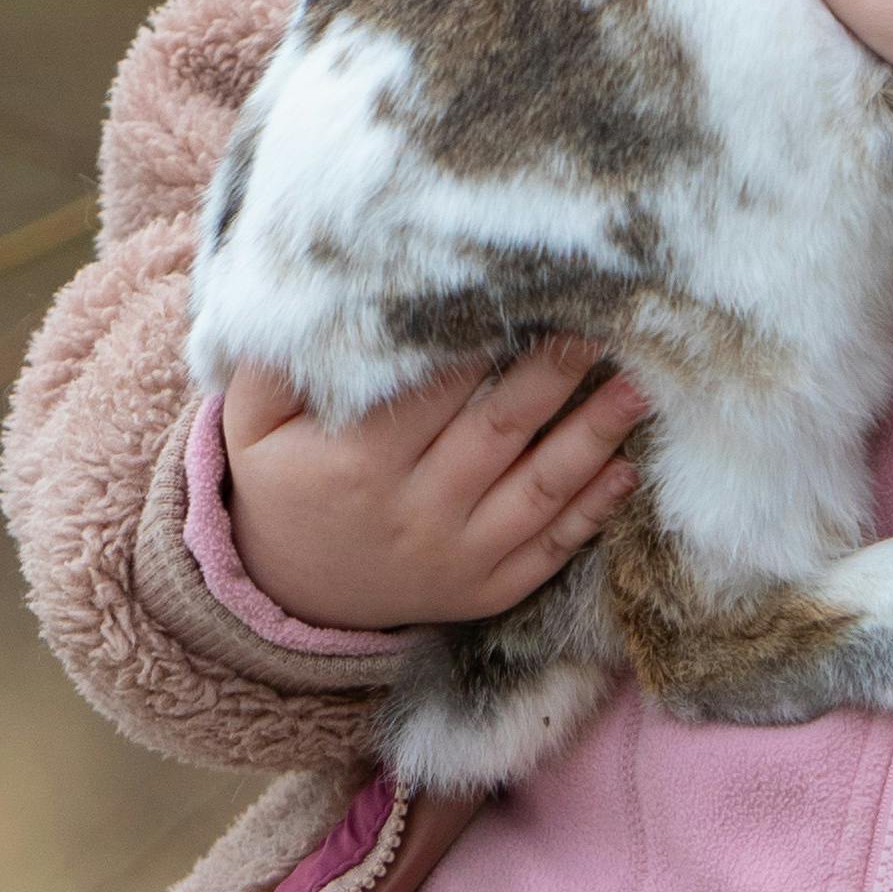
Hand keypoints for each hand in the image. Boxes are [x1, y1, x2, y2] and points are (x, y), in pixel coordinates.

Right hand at [217, 341, 640, 632]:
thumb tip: (307, 301)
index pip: (433, 392)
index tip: (527, 297)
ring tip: (639, 388)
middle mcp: (416, 512)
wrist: (290, 594)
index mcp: (359, 464)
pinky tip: (627, 469)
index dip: (483, 345)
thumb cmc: (282, 485)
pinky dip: (592, 512)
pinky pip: (549, 551)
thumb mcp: (253, 427)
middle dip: (554, 377)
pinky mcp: (486, 590)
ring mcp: (458, 557)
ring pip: (539, 491)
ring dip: (595, 438)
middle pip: (499, 432)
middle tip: (602, 328)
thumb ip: (276, 367)